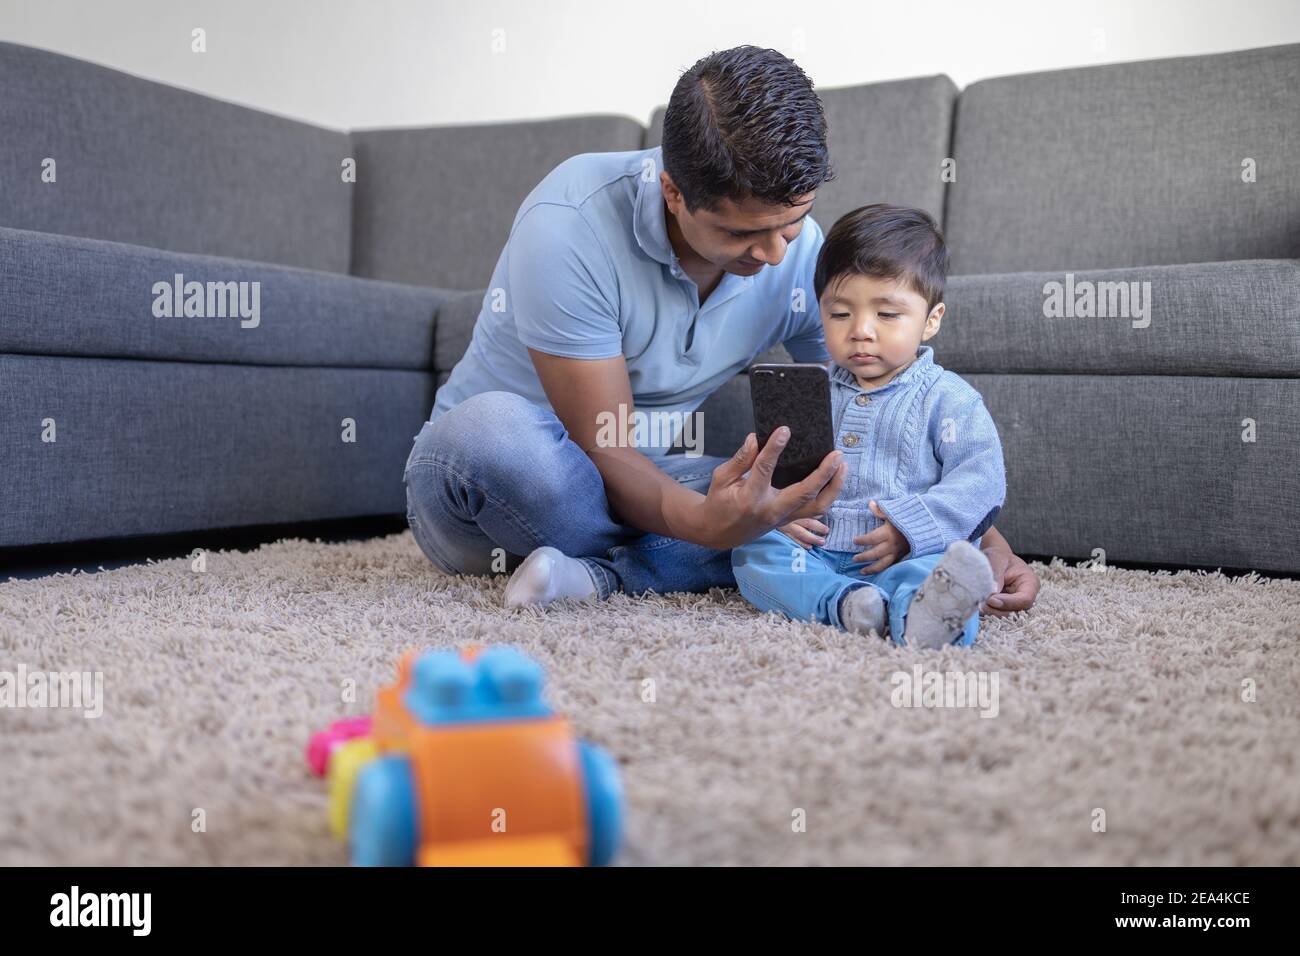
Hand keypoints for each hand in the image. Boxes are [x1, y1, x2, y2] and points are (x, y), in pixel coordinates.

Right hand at [692, 429, 845, 549]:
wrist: (718, 533)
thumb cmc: (718, 502)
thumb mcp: (721, 479)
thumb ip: (739, 460)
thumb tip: (755, 439)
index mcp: (750, 498)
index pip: (765, 469)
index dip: (774, 448)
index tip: (784, 430)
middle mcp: (771, 510)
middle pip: (805, 494)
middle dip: (824, 474)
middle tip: (836, 454)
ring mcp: (782, 518)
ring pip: (817, 507)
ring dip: (833, 487)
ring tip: (842, 466)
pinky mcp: (788, 521)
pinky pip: (814, 511)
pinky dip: (827, 497)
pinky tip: (835, 481)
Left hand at [850, 500, 907, 573]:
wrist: (927, 528)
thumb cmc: (908, 519)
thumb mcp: (894, 513)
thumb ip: (881, 511)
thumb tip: (870, 503)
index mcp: (888, 533)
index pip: (871, 539)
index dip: (862, 540)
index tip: (854, 541)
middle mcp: (891, 545)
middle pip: (874, 554)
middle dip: (863, 557)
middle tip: (854, 558)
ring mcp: (897, 553)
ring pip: (882, 564)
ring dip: (871, 569)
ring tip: (862, 572)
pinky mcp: (902, 557)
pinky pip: (890, 565)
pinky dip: (882, 570)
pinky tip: (875, 572)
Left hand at [981, 539, 1039, 615]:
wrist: (994, 559)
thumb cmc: (998, 556)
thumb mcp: (996, 558)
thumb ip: (996, 574)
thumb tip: (992, 593)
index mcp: (1030, 583)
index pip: (1025, 600)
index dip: (1008, 602)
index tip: (991, 599)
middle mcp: (1025, 596)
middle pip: (1016, 612)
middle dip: (997, 610)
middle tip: (980, 603)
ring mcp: (1015, 604)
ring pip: (1005, 616)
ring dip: (990, 612)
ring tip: (978, 603)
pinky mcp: (1004, 608)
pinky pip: (997, 615)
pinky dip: (987, 613)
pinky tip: (978, 605)